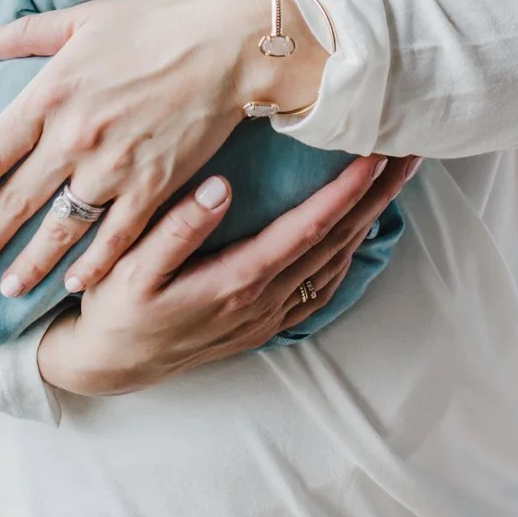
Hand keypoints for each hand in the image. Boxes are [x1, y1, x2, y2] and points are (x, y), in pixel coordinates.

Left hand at [0, 0, 327, 299]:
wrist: (232, 47)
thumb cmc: (161, 25)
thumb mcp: (87, 17)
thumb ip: (26, 32)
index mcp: (51, 93)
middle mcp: (75, 136)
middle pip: (15, 202)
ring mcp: (115, 166)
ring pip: (60, 229)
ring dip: (30, 263)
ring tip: (8, 287)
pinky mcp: (155, 185)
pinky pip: (116, 236)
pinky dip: (94, 264)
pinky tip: (76, 283)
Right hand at [35, 153, 421, 395]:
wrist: (108, 366)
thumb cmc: (115, 307)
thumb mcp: (130, 269)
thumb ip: (176, 229)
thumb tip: (221, 186)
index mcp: (236, 281)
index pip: (306, 229)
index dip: (344, 191)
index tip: (374, 154)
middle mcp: (263, 300)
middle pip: (337, 241)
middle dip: (377, 195)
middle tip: (409, 151)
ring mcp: (269, 314)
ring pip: (337, 260)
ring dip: (371, 217)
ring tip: (396, 176)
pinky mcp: (266, 321)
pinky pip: (323, 284)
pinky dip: (350, 250)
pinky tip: (362, 227)